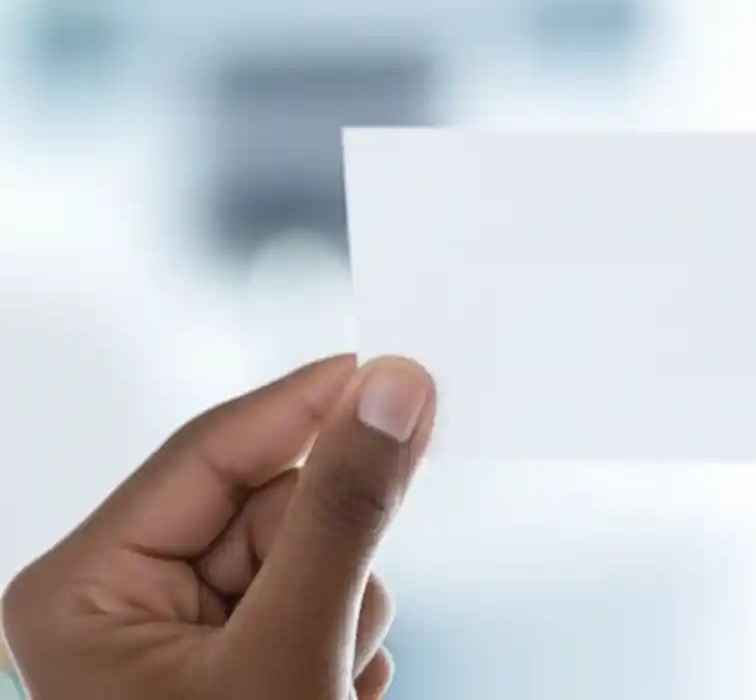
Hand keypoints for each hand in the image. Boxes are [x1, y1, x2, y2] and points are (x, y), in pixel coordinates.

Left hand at [2, 355, 435, 698]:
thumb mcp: (292, 652)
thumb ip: (344, 512)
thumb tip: (395, 388)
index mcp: (83, 587)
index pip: (209, 453)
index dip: (302, 403)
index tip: (387, 365)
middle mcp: (121, 601)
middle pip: (266, 509)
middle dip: (326, 557)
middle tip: (340, 624)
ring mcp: (179, 638)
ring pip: (304, 557)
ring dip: (343, 612)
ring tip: (327, 686)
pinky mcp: (232, 666)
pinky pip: (313, 604)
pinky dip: (340, 645)